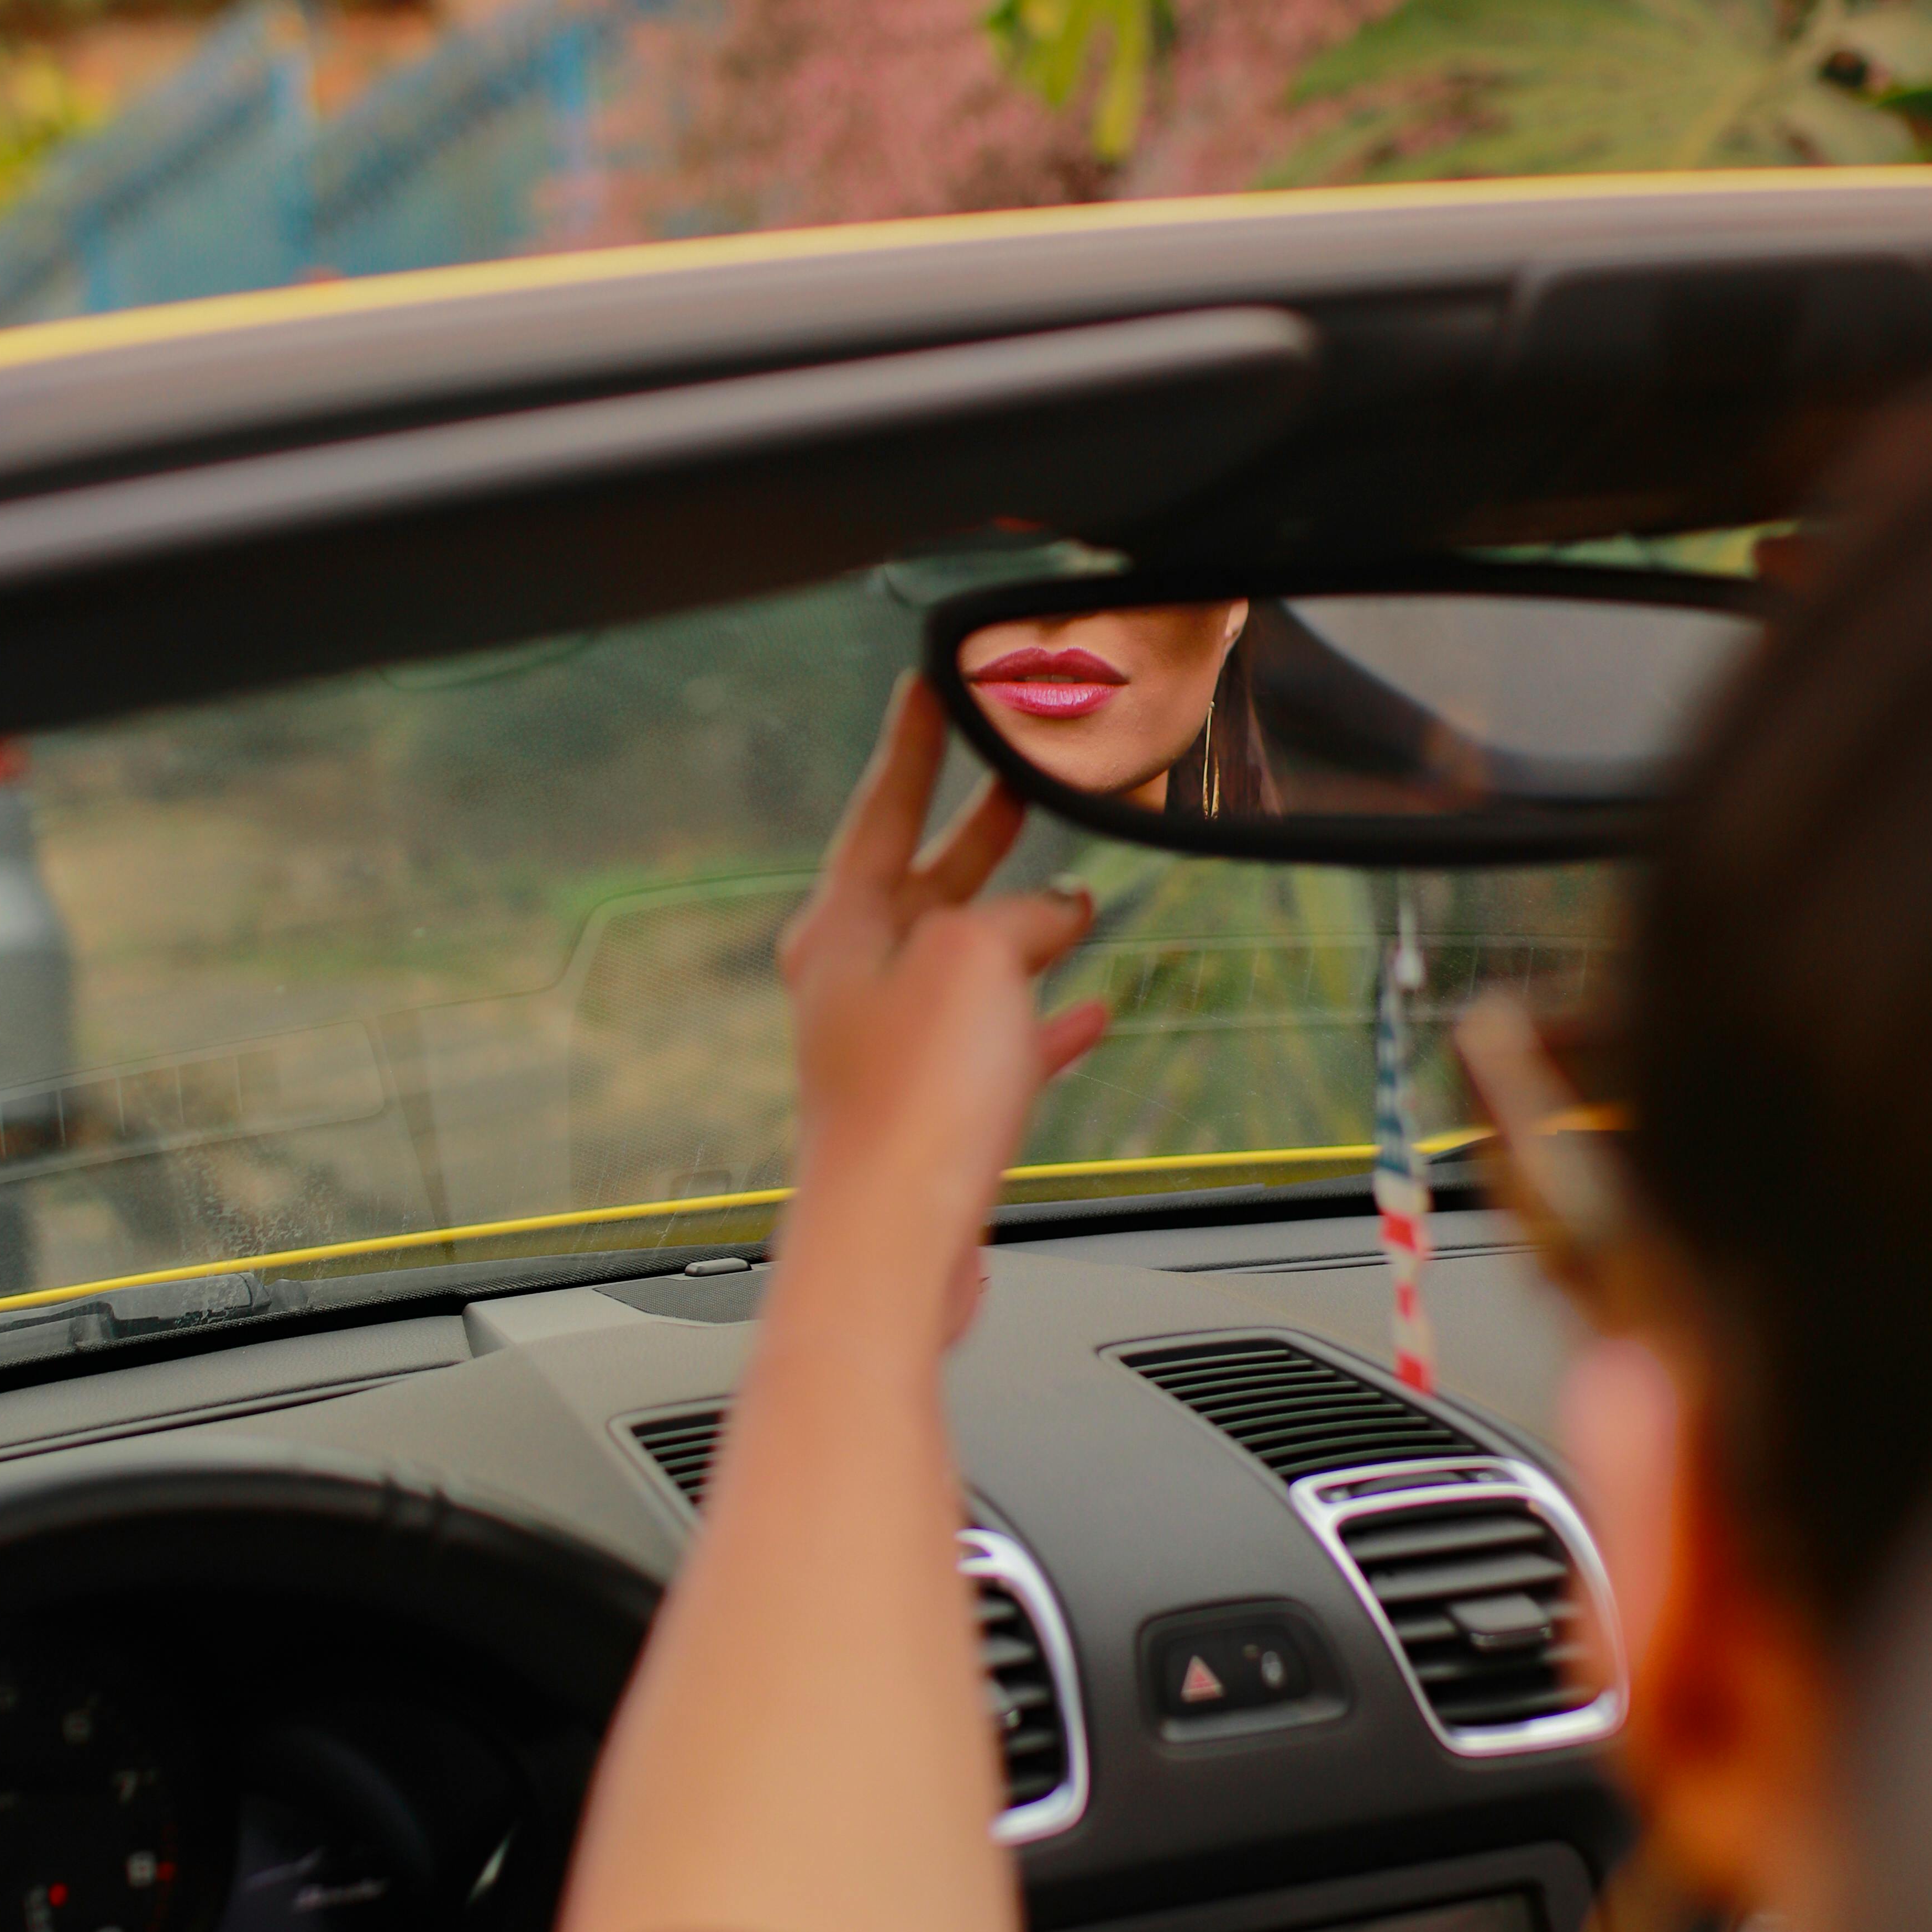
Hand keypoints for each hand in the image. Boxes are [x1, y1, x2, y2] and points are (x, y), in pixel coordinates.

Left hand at [776, 677, 1106, 1337]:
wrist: (893, 1247)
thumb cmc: (910, 1103)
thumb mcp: (973, 960)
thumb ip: (1018, 917)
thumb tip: (1057, 911)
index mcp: (839, 927)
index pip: (880, 805)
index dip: (913, 743)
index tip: (928, 684)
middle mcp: (853, 980)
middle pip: (923, 878)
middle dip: (977, 828)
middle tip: (1015, 770)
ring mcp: (891, 1047)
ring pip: (966, 959)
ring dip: (1023, 924)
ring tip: (1079, 886)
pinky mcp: (933, 1112)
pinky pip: (998, 1041)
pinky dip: (1045, 1018)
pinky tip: (1092, 1007)